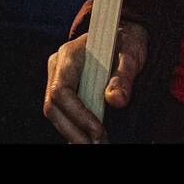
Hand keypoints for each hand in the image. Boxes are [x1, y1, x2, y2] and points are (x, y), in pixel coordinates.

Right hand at [43, 20, 147, 142]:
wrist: (120, 38)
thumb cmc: (125, 44)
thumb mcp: (131, 55)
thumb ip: (124, 75)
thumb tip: (116, 101)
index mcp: (70, 54)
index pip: (62, 90)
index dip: (78, 115)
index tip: (99, 132)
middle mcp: (57, 66)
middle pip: (52, 106)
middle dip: (74, 131)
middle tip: (97, 145)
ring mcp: (57, 78)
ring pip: (54, 113)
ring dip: (73, 134)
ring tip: (97, 144)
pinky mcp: (63, 89)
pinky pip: (61, 113)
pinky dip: (74, 129)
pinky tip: (89, 139)